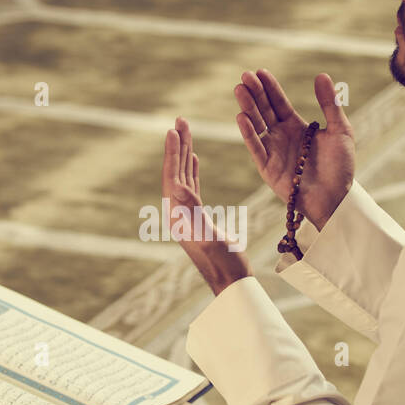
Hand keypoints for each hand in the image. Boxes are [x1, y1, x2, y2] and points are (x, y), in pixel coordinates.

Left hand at [163, 116, 250, 295]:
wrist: (231, 284)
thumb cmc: (224, 264)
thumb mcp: (208, 236)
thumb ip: (193, 213)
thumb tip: (176, 189)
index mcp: (179, 216)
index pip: (173, 177)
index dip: (172, 153)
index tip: (173, 130)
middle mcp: (178, 213)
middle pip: (175, 172)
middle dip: (177, 146)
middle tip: (180, 120)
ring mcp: (186, 215)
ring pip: (183, 177)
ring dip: (184, 154)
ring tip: (186, 130)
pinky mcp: (197, 218)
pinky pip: (191, 187)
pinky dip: (191, 170)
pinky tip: (194, 159)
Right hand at [234, 69, 354, 230]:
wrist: (337, 198)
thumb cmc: (341, 166)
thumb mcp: (340, 130)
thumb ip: (330, 104)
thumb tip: (322, 75)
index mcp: (296, 127)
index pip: (279, 103)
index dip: (270, 87)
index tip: (260, 71)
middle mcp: (281, 137)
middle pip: (264, 111)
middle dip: (255, 93)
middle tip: (245, 76)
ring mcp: (273, 152)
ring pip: (256, 125)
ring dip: (248, 108)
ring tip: (239, 90)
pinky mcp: (268, 169)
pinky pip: (256, 148)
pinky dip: (248, 133)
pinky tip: (242, 116)